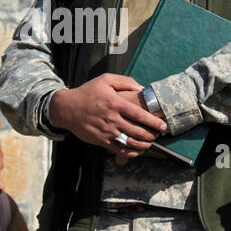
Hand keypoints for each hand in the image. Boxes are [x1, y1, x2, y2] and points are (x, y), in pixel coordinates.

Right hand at [48, 74, 165, 158]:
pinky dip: (131, 151)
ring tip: (150, 143)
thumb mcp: (105, 79)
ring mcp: (107, 131)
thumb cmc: (87, 92)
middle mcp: (112, 119)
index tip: (163, 125)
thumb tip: (142, 88)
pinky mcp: (101, 140)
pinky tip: (137, 149)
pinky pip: (119, 149)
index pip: (140, 115)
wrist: (67, 108)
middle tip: (158, 135)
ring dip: (144, 145)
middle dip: (151, 135)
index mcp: (115, 103)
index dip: (154, 122)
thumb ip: (125, 82)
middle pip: (138, 131)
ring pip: (130, 142)